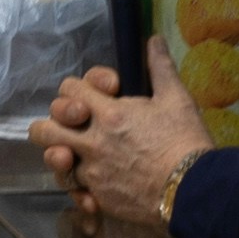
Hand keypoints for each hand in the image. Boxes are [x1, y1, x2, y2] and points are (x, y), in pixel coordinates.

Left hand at [34, 62, 212, 220]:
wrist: (194, 190)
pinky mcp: (98, 198)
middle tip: (75, 128)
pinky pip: (74, 191)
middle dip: (53, 125)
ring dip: (62, 157)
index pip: (68, 89)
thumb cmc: (185, 141)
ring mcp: (92, 173)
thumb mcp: (176, 99)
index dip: (77, 90)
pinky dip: (80, 188)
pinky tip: (93, 186)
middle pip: (43, 130)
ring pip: (54, 163)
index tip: (98, 97)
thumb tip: (152, 39)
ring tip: (78, 156)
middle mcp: (92, 142)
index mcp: (108, 113)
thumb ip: (159, 67)